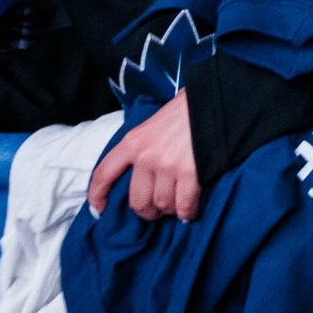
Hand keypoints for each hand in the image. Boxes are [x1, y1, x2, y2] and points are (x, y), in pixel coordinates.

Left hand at [87, 91, 201, 220]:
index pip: (105, 174)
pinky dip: (187, 213)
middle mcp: (146, 156)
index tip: (99, 209)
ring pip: (163, 205)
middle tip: (157, 210)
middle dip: (147, 212)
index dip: (98, 196)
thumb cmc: (186, 110)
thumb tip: (143, 174)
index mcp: (133, 141)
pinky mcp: (190, 172)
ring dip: (171, 210)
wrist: (214, 99)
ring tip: (178, 205)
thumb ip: (144, 146)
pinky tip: (190, 211)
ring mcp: (168, 165)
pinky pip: (184, 205)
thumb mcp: (154, 123)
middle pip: (137, 201)